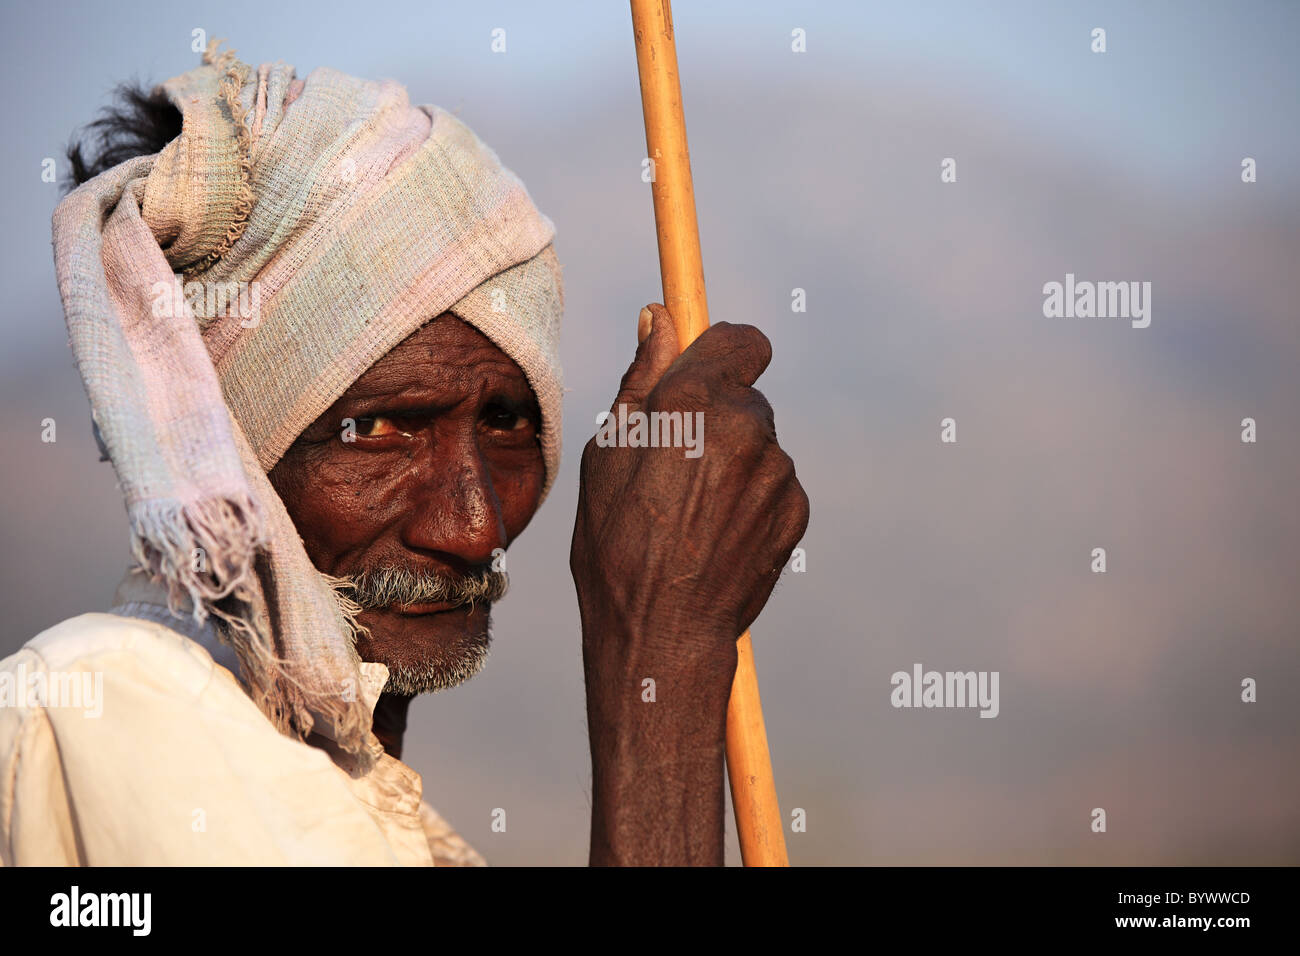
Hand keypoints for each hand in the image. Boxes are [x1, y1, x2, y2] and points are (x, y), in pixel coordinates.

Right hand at [571, 302, 808, 864]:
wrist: (662, 635)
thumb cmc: (617, 546)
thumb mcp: (607, 455)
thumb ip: (642, 380)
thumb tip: (658, 318)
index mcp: (695, 400)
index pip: (740, 339)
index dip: (721, 351)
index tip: (705, 370)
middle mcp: (749, 425)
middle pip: (742, 394)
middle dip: (714, 416)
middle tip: (671, 467)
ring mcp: (779, 470)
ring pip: (757, 443)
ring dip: (731, 461)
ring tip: (688, 514)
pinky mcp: (797, 508)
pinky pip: (772, 485)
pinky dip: (749, 499)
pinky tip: (714, 536)